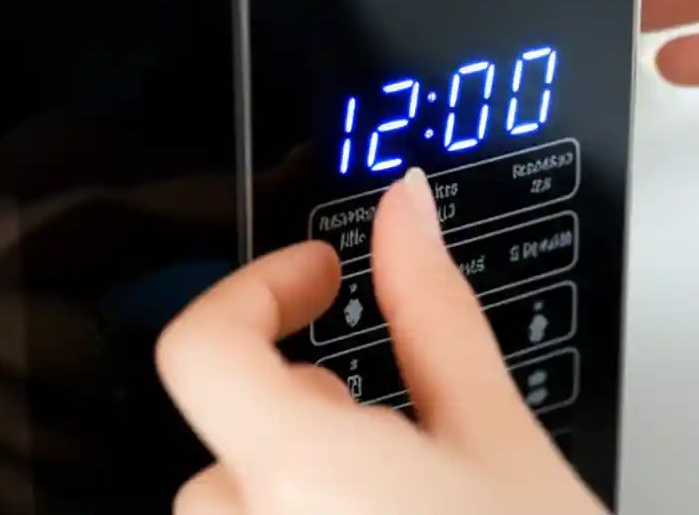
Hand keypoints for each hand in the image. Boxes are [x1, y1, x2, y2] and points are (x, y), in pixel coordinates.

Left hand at [156, 170, 605, 513]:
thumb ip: (433, 309)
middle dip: (302, 415)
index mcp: (301, 479)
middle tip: (393, 427)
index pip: (199, 348)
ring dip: (298, 490)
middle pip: (226, 443)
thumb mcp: (499, 437)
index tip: (318, 281)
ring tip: (406, 505)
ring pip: (233, 513)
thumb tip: (404, 214)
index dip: (257, 291)